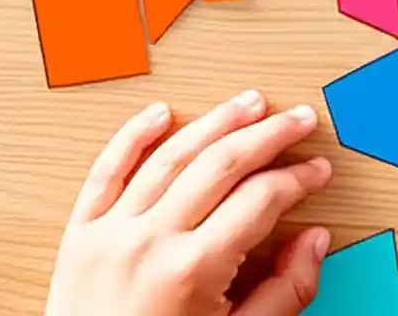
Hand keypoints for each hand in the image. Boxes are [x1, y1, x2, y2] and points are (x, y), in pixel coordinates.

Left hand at [45, 91, 333, 315]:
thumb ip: (283, 294)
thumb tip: (315, 242)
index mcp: (192, 270)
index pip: (261, 200)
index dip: (297, 180)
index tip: (317, 171)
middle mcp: (149, 242)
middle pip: (221, 164)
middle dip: (268, 136)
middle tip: (298, 120)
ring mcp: (110, 233)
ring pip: (171, 156)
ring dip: (214, 122)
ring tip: (247, 103)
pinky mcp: (80, 235)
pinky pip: (106, 171)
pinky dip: (131, 136)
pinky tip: (160, 114)